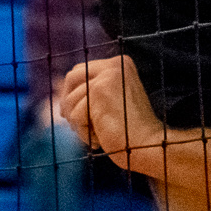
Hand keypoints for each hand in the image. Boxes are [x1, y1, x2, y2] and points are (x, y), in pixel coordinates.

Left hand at [60, 55, 167, 175]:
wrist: (149, 146)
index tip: (71, 113)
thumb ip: (93, 90)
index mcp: (121, 63)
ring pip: (70, 99)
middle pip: (71, 78)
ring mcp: (106, 76)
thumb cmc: (130, 131)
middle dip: (68, 102)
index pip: (82, 70)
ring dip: (77, 123)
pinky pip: (74, 114)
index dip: (72, 92)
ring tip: (96, 135)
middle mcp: (114, 65)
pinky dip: (82, 132)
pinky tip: (99, 139)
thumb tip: (61, 94)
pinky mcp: (98, 91)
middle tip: (72, 122)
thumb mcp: (113, 102)